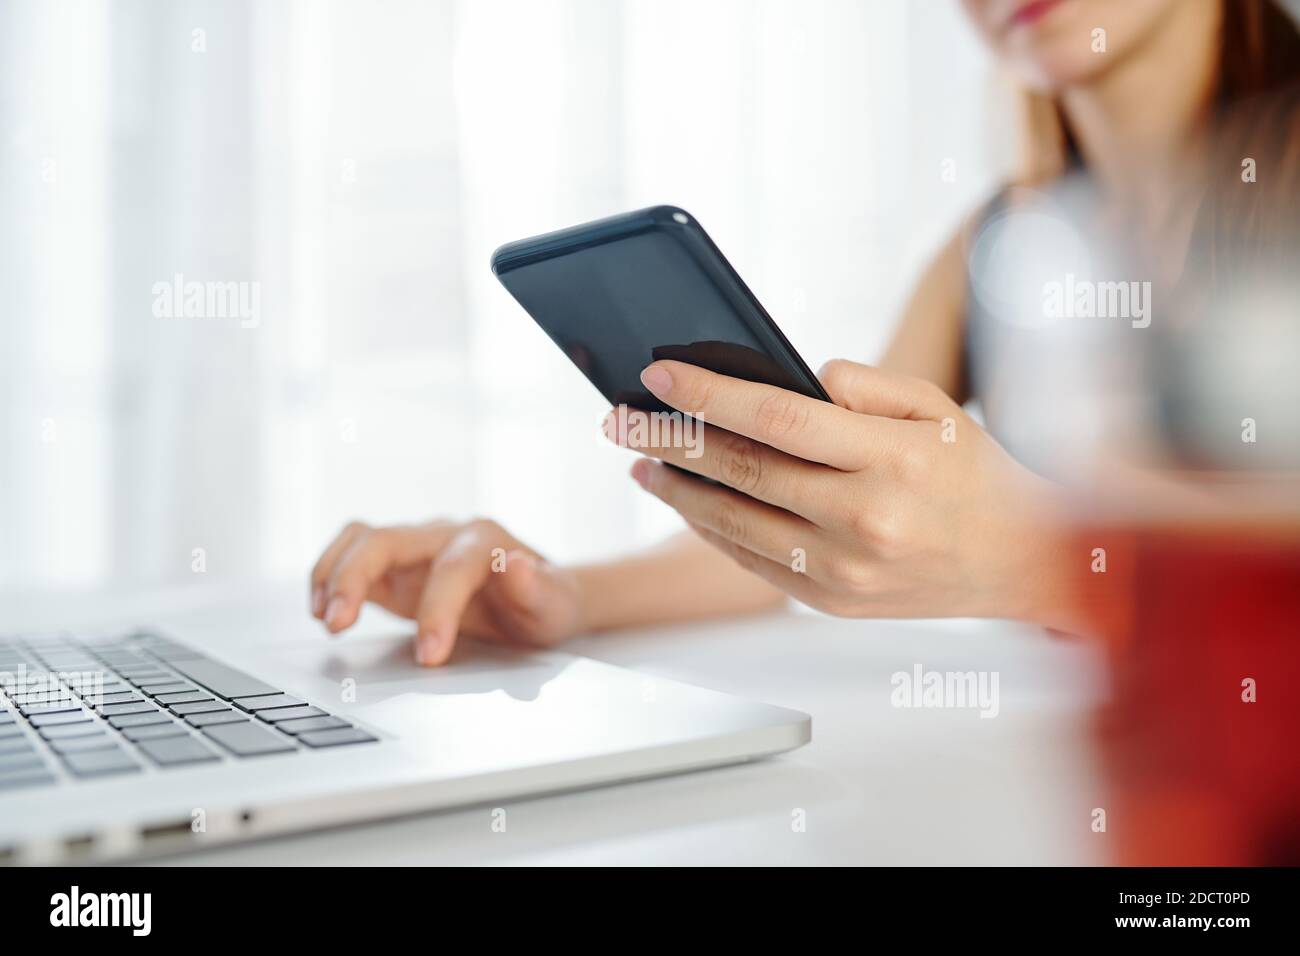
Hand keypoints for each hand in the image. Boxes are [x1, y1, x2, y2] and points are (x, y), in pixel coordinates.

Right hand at [310, 519, 584, 664]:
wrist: (541, 596)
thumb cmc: (547, 601)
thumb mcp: (555, 603)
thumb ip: (536, 587)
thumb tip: (516, 565)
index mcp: (485, 540)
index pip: (452, 567)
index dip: (437, 610)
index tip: (429, 656)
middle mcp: (444, 534)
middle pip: (388, 539)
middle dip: (356, 578)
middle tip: (338, 625)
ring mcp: (415, 548)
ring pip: (360, 539)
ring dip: (334, 573)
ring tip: (324, 617)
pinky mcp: (395, 568)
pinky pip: (351, 557)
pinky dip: (329, 577)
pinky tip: (322, 611)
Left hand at [606, 359, 1069, 623]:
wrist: (1025, 561)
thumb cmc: (974, 471)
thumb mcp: (937, 406)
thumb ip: (864, 385)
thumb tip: (794, 382)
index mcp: (893, 460)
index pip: (778, 420)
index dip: (710, 395)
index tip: (658, 375)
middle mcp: (865, 521)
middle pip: (743, 472)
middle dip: (671, 441)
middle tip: (620, 419)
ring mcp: (845, 572)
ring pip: (735, 524)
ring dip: (677, 491)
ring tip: (640, 460)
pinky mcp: (832, 602)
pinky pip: (753, 561)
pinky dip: (712, 529)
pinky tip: (687, 500)